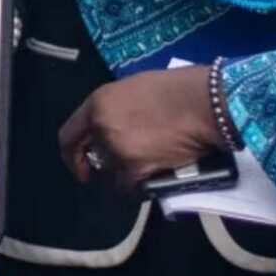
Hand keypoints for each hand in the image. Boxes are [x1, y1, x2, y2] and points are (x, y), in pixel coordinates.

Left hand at [58, 66, 224, 192]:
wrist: (206, 103)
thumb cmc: (179, 89)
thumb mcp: (136, 88)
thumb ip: (119, 107)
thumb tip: (118, 122)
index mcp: (99, 102)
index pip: (70, 134)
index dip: (72, 153)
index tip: (79, 163)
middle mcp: (102, 126)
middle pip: (95, 155)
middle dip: (109, 161)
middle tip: (127, 163)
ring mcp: (117, 149)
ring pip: (113, 172)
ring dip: (128, 172)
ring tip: (151, 164)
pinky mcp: (137, 169)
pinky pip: (130, 187)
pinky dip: (142, 187)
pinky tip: (156, 178)